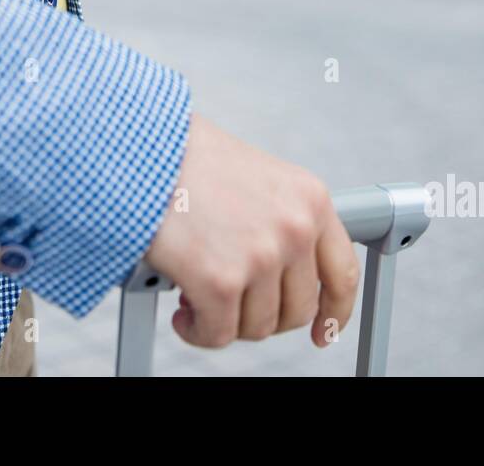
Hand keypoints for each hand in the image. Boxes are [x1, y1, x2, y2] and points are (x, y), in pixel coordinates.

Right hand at [145, 114, 358, 347]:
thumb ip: (281, 223)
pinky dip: (197, 331)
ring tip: (197, 297)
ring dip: (225, 322)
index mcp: (310, 199)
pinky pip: (218, 334)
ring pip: (258, 326)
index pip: (342, 272)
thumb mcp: (258, 179)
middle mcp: (295, 228)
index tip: (321, 332)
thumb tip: (278, 282)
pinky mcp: (222, 281)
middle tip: (232, 304)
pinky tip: (183, 313)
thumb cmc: (188, 161)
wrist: (141, 149)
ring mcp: (262, 256)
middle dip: (263, 316)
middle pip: (297, 308)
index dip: (334, 312)